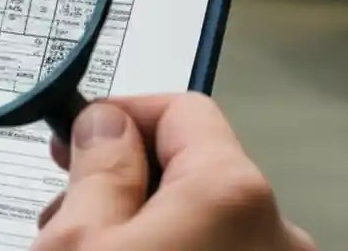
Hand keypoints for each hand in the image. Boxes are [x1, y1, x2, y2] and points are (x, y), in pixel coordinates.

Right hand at [34, 93, 315, 250]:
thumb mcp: (77, 241)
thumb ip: (98, 168)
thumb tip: (108, 125)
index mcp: (231, 194)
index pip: (184, 110)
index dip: (123, 116)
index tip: (79, 138)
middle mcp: (278, 234)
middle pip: (196, 171)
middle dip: (130, 180)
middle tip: (69, 210)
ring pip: (207, 222)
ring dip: (151, 225)